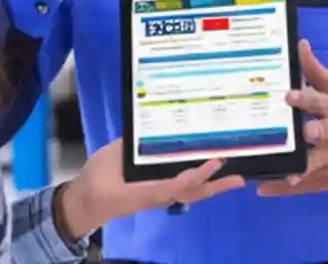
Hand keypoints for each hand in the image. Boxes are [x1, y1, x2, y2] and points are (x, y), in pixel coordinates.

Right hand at [53, 137, 244, 238]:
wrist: (87, 201)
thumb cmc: (97, 182)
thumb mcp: (111, 159)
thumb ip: (129, 145)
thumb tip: (146, 126)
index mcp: (149, 190)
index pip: (179, 183)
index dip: (197, 174)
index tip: (214, 163)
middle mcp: (161, 193)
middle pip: (195, 191)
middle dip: (217, 186)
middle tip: (240, 178)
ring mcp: (161, 194)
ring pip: (192, 191)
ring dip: (213, 184)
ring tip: (235, 176)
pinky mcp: (159, 191)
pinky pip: (183, 186)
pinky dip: (198, 180)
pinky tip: (209, 169)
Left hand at [256, 40, 327, 196]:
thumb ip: (316, 71)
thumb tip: (300, 45)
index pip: (319, 103)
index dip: (304, 99)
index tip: (288, 96)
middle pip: (319, 136)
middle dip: (306, 136)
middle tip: (284, 137)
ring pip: (310, 166)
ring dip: (293, 169)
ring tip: (267, 171)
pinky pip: (306, 186)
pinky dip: (284, 188)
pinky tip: (263, 187)